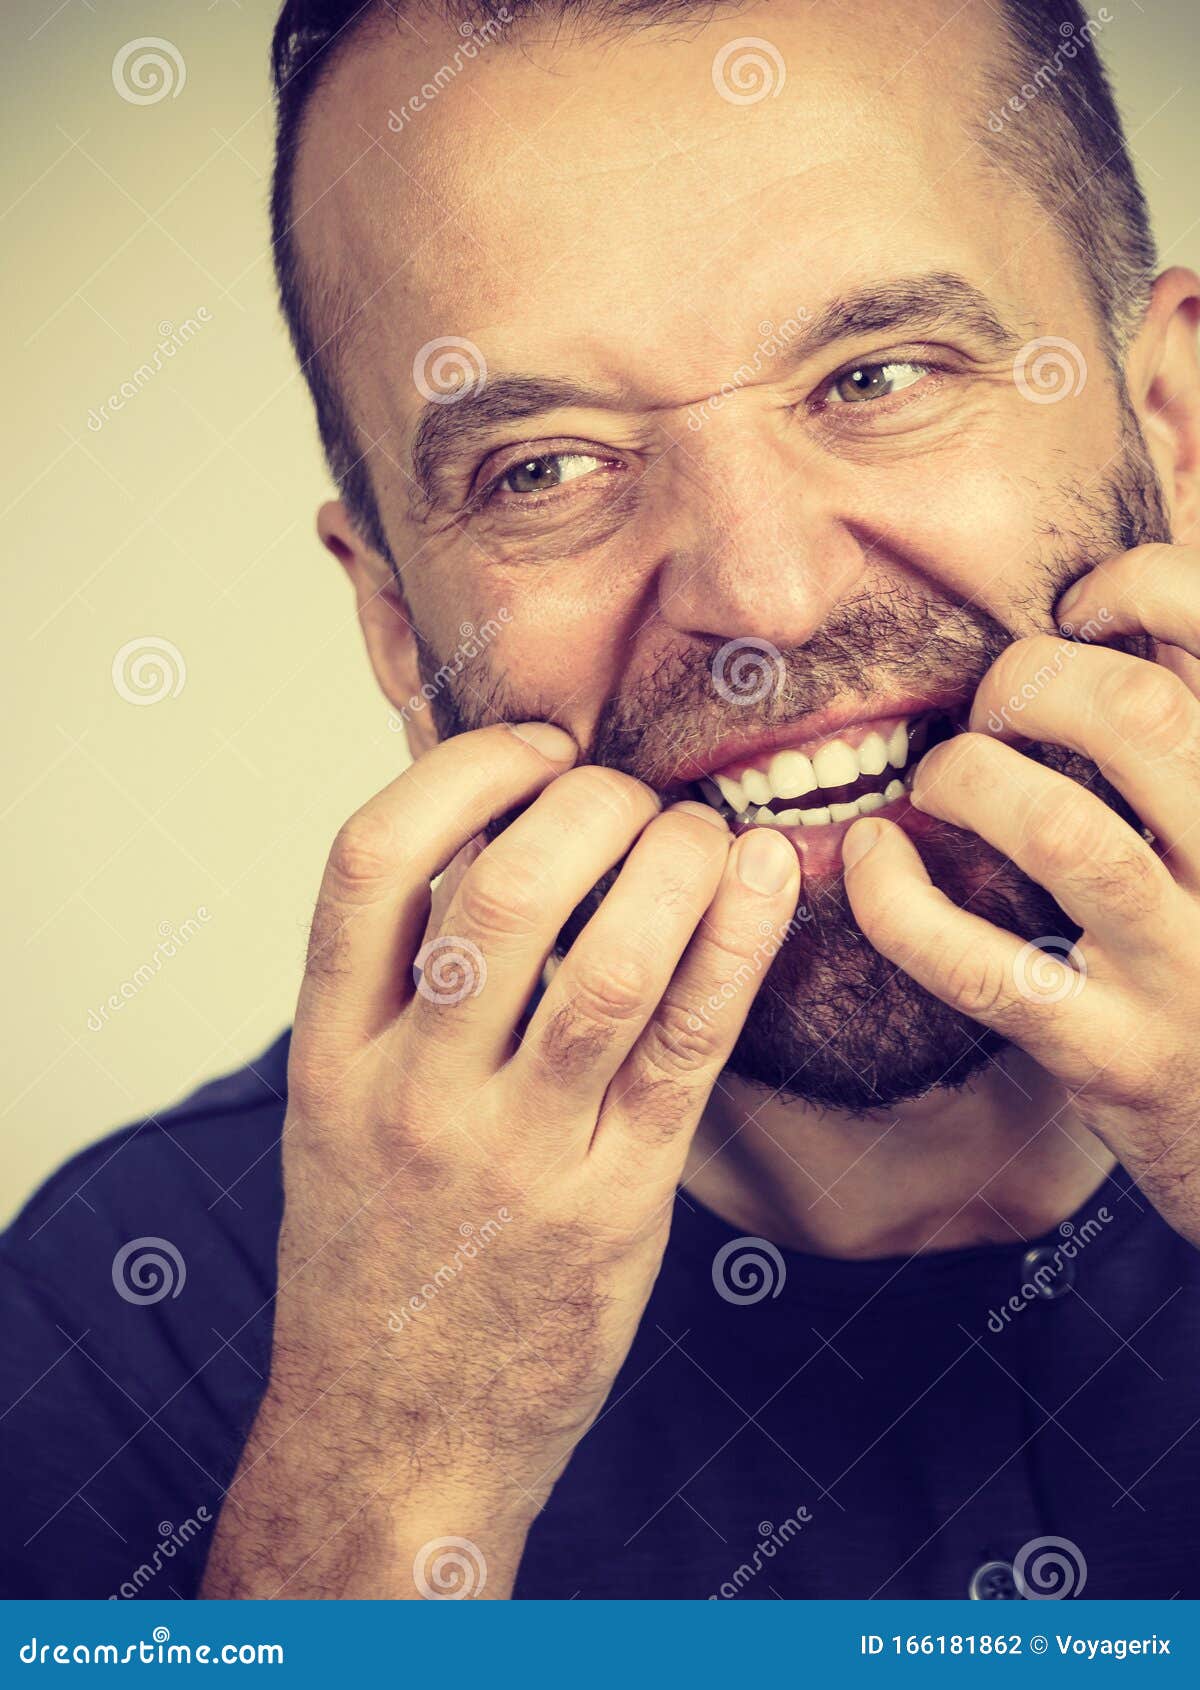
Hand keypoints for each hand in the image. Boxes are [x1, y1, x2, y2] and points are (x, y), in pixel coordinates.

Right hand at [202, 722, 800, 1598]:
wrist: (396, 1440)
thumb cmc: (377, 1261)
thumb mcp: (339, 1115)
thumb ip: (398, 994)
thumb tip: (499, 851)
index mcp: (330, 1054)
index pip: (369, 862)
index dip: (462, 772)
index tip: (535, 750)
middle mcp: (412, 1091)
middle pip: (506, 888)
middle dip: (592, 806)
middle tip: (635, 799)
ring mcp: (514, 1153)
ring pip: (610, 961)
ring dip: (676, 863)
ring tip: (705, 833)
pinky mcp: (612, 1202)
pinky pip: (687, 1046)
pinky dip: (736, 944)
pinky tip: (764, 878)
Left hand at [841, 542, 1199, 1247]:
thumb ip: (1182, 724)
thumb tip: (1109, 599)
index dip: (1141, 584)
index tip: (1079, 606)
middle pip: (1139, 716)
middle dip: (1032, 680)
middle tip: (994, 707)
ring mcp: (1186, 968)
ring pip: (1064, 832)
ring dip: (971, 779)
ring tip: (940, 780)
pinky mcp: (1113, 1053)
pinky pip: (981, 966)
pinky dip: (901, 901)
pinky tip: (877, 858)